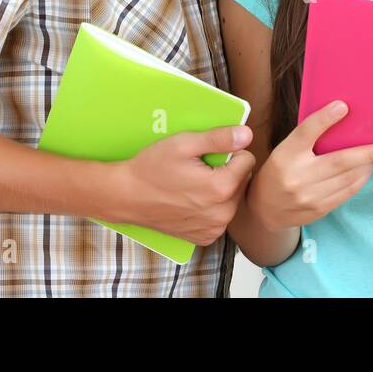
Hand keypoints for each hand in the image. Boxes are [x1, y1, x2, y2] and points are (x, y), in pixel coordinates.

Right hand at [114, 125, 254, 246]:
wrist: (124, 197)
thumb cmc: (151, 168)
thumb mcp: (184, 143)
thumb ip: (219, 138)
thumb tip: (247, 134)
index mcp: (222, 188)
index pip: (247, 160)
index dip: (229, 152)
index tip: (207, 155)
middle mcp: (222, 213)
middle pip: (242, 181)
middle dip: (226, 171)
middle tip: (198, 169)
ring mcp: (214, 228)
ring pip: (233, 199)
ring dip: (220, 190)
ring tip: (193, 184)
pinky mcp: (204, 237)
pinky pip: (221, 216)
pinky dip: (211, 207)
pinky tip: (190, 201)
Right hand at [248, 100, 372, 231]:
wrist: (264, 209)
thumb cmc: (280, 170)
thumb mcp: (286, 149)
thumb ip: (308, 137)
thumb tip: (343, 115)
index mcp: (285, 154)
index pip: (306, 132)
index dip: (324, 119)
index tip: (343, 106)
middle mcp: (296, 176)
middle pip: (339, 161)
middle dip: (370, 153)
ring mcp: (308, 196)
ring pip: (348, 178)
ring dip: (369, 165)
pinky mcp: (318, 210)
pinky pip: (346, 192)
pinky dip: (360, 179)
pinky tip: (367, 169)